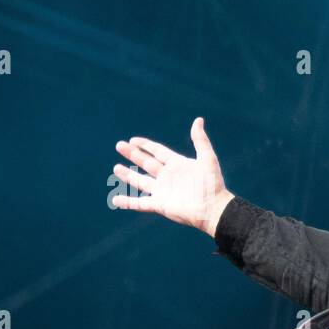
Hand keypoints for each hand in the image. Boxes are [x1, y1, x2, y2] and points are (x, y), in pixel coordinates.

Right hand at [113, 117, 233, 236]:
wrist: (213, 208)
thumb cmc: (213, 185)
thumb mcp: (208, 159)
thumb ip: (201, 140)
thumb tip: (198, 120)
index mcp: (177, 165)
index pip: (158, 152)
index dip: (146, 145)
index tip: (133, 140)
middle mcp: (168, 177)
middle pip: (146, 163)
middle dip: (133, 154)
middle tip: (119, 145)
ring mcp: (162, 191)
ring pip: (140, 181)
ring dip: (128, 175)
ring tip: (116, 168)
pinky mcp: (159, 205)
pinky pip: (139, 203)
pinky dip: (127, 202)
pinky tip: (115, 200)